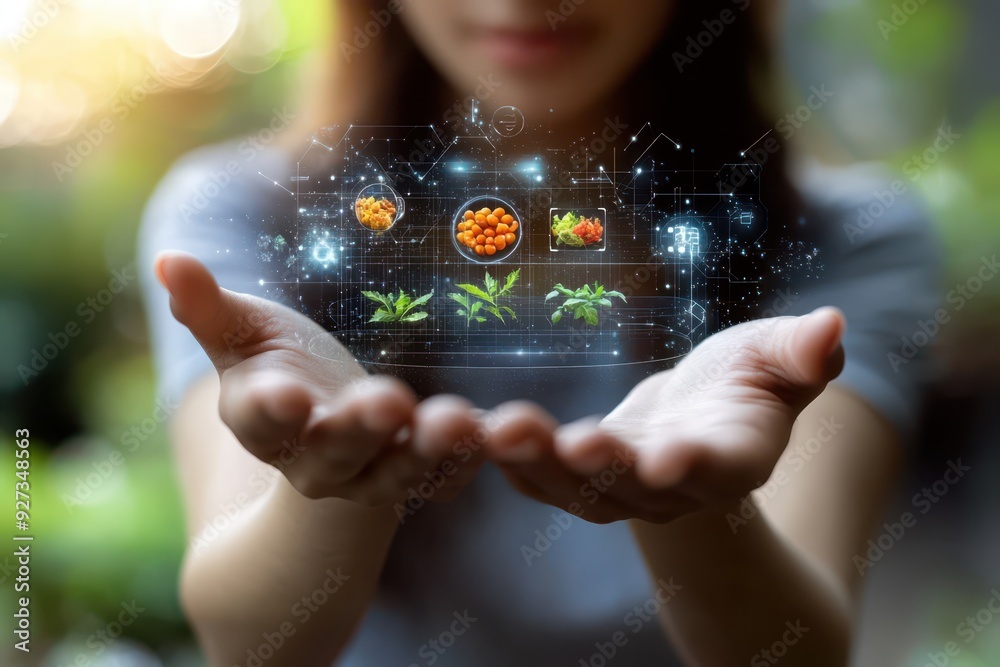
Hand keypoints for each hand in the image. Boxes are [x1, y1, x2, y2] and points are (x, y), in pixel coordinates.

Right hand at [155, 252, 484, 505]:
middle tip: (389, 402)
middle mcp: (314, 460)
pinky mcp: (416, 475)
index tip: (287, 396)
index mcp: (263, 422)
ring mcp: (368, 474)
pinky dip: (466, 461)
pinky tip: (491, 433)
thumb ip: (208, 308)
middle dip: (360, 429)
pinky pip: (442, 476)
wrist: (327, 420)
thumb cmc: (281, 366)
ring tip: (459, 422)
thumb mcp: (245, 336)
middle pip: (334, 452)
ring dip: (428, 450)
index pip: (260, 421)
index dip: (272, 410)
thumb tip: (167, 259)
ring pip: (396, 472)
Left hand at [483, 309, 844, 522]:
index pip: (717, 468)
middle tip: (566, 442)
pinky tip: (467, 432)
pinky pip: (535, 476)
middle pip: (634, 485)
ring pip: (573, 487)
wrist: (696, 421)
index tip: (669, 459)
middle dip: (598, 467)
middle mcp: (671, 488)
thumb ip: (801, 353)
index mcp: (731, 459)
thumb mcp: (775, 360)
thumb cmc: (741, 382)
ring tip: (498, 428)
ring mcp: (618, 490)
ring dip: (534, 462)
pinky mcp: (573, 478)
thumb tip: (834, 325)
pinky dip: (502, 457)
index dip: (695, 465)